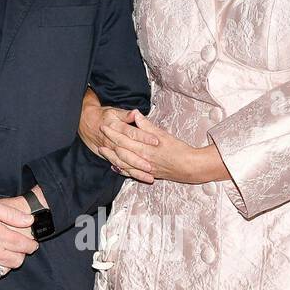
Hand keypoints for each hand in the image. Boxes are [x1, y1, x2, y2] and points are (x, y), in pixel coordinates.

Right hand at [0, 194, 37, 289]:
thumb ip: (11, 215)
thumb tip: (29, 221)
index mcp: (0, 235)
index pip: (24, 246)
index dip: (31, 245)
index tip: (32, 244)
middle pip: (17, 261)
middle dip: (21, 255)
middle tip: (18, 249)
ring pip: (4, 270)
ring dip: (8, 264)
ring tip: (5, 255)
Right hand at [79, 86, 159, 182]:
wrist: (86, 123)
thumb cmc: (103, 116)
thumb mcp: (114, 112)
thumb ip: (126, 114)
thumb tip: (135, 113)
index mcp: (115, 128)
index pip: (131, 133)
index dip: (144, 137)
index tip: (156, 141)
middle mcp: (112, 142)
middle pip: (127, 152)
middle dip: (139, 160)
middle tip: (152, 165)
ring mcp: (110, 151)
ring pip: (123, 163)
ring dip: (136, 170)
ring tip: (149, 175)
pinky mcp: (110, 157)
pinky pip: (120, 167)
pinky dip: (129, 173)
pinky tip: (140, 177)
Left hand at [101, 109, 225, 186]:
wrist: (189, 167)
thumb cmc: (178, 149)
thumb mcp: (163, 134)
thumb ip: (147, 126)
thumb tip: (136, 115)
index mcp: (145, 148)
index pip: (124, 138)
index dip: (112, 132)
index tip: (104, 126)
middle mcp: (142, 159)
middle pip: (120, 151)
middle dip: (109, 143)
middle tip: (100, 136)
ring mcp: (143, 168)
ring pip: (122, 163)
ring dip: (111, 156)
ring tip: (103, 150)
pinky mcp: (147, 174)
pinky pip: (130, 173)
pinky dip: (121, 169)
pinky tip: (115, 166)